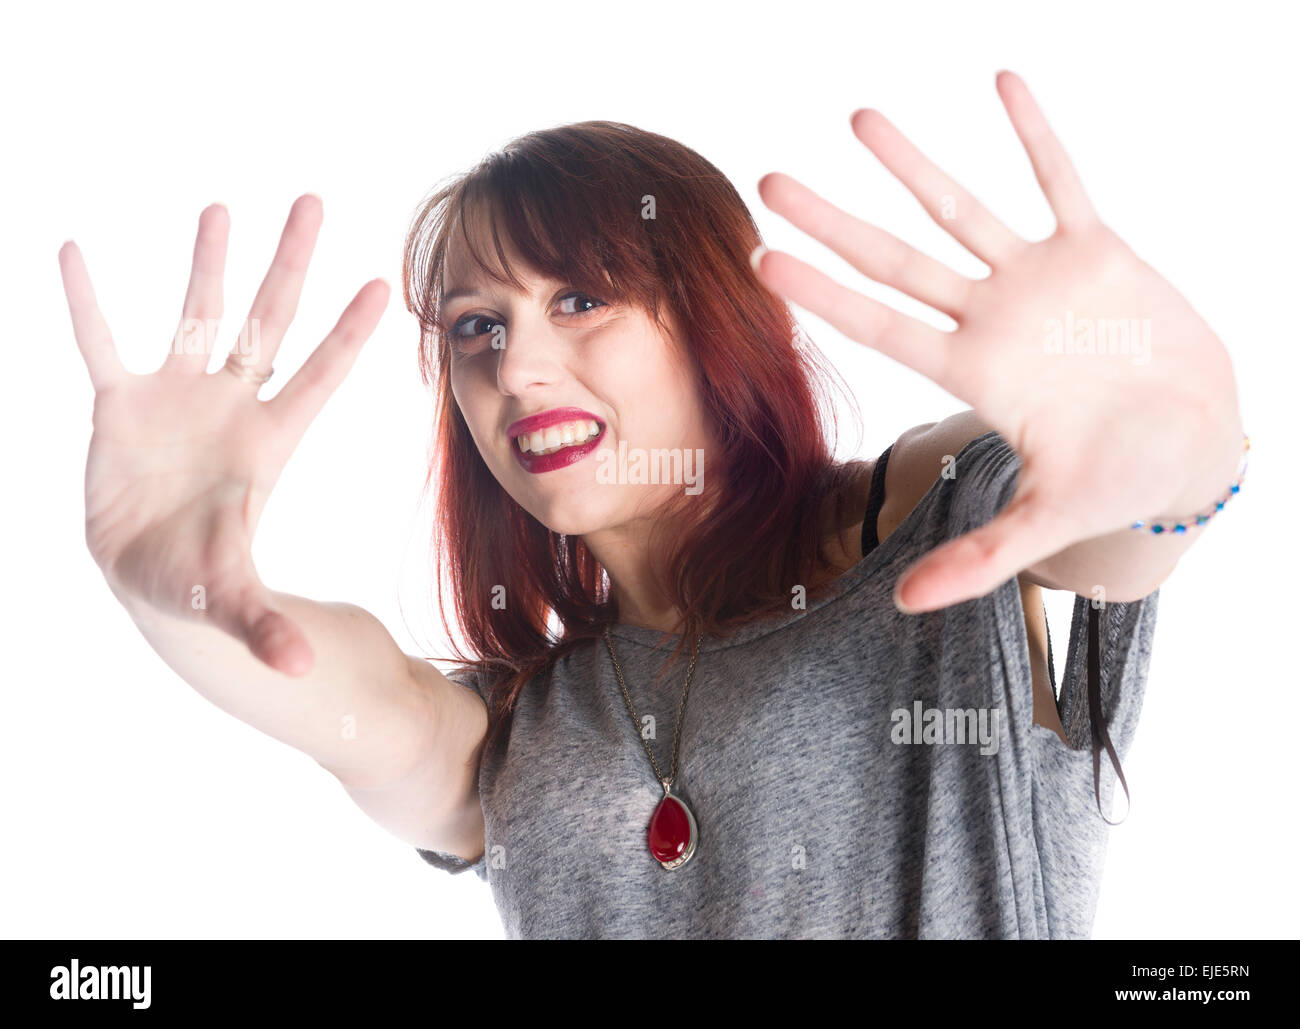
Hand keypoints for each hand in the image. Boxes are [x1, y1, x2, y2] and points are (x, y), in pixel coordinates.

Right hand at [61, 194, 389, 673]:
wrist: (147, 572)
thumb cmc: (200, 579)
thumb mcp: (231, 599)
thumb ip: (263, 624)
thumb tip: (298, 671)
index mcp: (269, 443)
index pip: (318, 377)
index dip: (348, 335)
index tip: (384, 287)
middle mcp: (230, 405)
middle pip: (267, 322)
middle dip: (289, 266)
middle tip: (312, 200)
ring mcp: (177, 398)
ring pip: (195, 315)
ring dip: (207, 264)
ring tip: (221, 208)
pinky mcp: (120, 406)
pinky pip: (102, 344)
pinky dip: (87, 304)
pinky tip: (72, 252)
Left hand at [753, 70, 1243, 609]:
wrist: (1194, 444)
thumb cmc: (1122, 481)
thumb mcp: (1053, 517)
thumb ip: (983, 554)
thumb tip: (905, 606)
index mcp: (972, 372)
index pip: (879, 325)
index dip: (821, 295)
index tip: (761, 262)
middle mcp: (990, 318)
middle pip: (896, 260)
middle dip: (835, 222)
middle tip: (771, 181)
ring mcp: (1038, 280)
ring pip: (961, 209)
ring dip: (912, 164)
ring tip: (856, 118)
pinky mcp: (1098, 251)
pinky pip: (1062, 180)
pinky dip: (1036, 134)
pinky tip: (1002, 82)